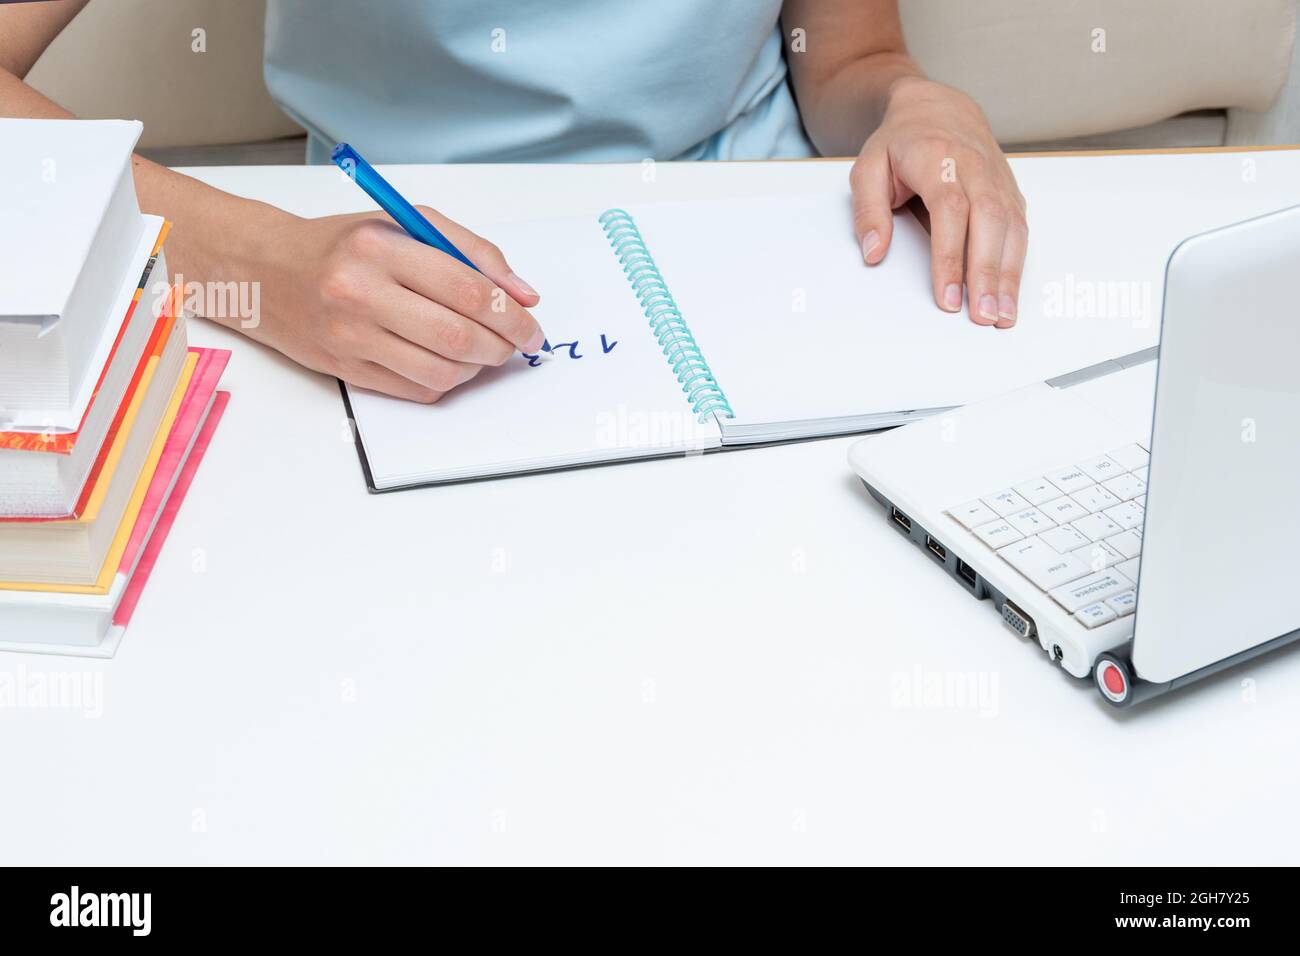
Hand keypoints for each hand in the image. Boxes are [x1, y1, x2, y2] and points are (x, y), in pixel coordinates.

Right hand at [250, 206, 544, 401]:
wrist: (264, 271)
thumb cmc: (342, 245)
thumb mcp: (405, 224)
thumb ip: (471, 253)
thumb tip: (524, 295)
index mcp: (381, 247)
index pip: (467, 291)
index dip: (511, 315)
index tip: (531, 325)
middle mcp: (361, 293)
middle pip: (459, 336)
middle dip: (502, 346)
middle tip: (517, 344)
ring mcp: (351, 337)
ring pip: (441, 372)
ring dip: (477, 368)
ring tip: (483, 351)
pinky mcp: (346, 371)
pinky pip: (417, 390)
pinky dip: (446, 381)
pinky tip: (449, 361)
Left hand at [850, 76, 1027, 327]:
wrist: (938, 109)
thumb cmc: (900, 142)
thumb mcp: (868, 168)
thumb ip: (868, 211)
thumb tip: (874, 253)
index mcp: (940, 158)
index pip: (950, 210)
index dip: (951, 255)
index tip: (947, 296)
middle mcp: (977, 168)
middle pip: (990, 222)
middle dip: (988, 273)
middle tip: (983, 316)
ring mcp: (999, 180)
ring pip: (1012, 229)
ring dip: (1009, 276)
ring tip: (1002, 317)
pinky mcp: (1010, 193)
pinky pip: (1020, 230)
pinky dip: (1017, 265)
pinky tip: (1010, 296)